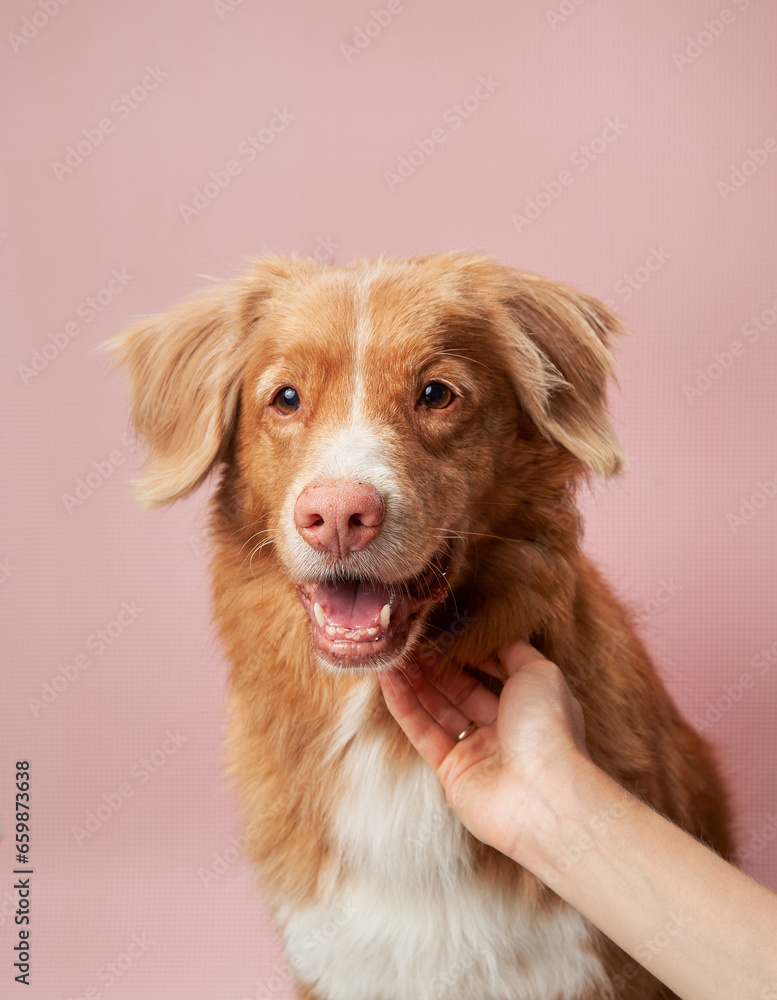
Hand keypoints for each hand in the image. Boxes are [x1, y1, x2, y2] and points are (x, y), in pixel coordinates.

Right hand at [378, 640, 590, 864]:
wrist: (542, 794)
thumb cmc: (547, 727)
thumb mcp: (539, 672)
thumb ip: (515, 650)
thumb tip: (498, 633)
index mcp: (528, 704)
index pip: (493, 671)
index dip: (467, 651)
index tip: (443, 629)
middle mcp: (503, 728)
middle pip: (461, 689)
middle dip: (435, 664)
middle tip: (410, 639)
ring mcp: (477, 752)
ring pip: (438, 709)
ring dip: (414, 680)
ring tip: (394, 652)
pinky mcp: (451, 773)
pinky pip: (423, 733)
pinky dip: (404, 706)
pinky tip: (388, 679)